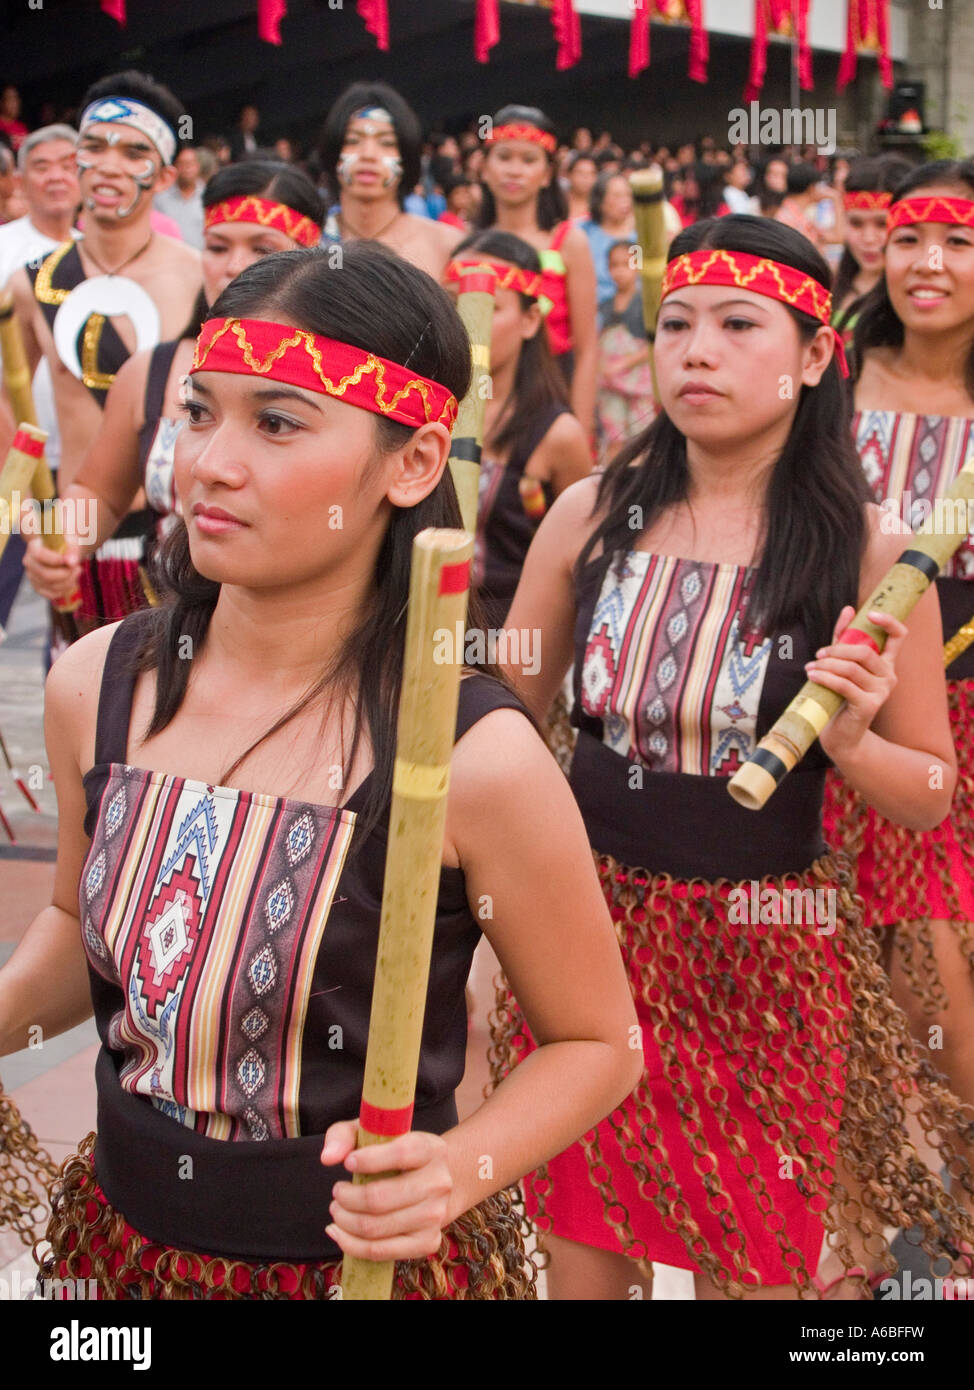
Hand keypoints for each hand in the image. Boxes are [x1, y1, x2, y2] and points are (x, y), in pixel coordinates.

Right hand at [22, 533, 81, 601]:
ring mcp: (33, 576)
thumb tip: (72, 562)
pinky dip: (65, 590)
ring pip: (51, 586)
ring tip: (77, 571)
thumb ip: (72, 549)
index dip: (56, 560)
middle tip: (78, 567)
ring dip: (69, 581)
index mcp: (34, 547)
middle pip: (45, 575)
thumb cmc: (67, 543)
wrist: (65, 551)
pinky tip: (71, 581)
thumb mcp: (71, 540)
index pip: (40, 556)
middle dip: (66, 574)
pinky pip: (52, 594)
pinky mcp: (39, 587)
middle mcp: (30, 562)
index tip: (72, 561)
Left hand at [320, 1119, 452, 1261]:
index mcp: (431, 1149)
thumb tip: (327, 1158)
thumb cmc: (393, 1153)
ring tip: (337, 1210)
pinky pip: (379, 1251)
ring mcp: (435, 1216)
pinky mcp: (427, 1242)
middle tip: (337, 1192)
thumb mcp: (373, 1132)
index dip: (369, 1160)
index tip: (348, 1162)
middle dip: (346, 1198)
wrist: (431, 1181)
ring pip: (375, 1227)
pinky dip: (350, 1244)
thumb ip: (344, 1136)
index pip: (401, 1154)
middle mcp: (439, 1183)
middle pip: (380, 1199)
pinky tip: (338, 1232)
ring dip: (344, 1221)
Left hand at [804, 605, 907, 760]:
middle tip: (819, 654)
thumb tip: (848, 609)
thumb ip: (845, 638)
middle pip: (865, 651)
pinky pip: (844, 685)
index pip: (899, 636)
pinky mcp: (869, 705)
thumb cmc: (840, 696)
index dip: (888, 621)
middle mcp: (889, 675)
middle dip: (838, 649)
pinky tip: (812, 675)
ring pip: (852, 668)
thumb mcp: (842, 664)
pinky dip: (825, 678)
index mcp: (886, 663)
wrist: (841, 735)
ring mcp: (881, 691)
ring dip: (827, 665)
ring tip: (810, 668)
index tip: (870, 613)